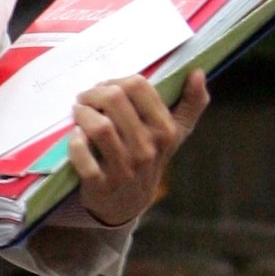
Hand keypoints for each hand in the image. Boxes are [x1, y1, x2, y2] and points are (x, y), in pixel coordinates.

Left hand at [68, 68, 208, 226]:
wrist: (128, 202)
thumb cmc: (148, 157)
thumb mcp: (174, 133)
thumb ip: (190, 104)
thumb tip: (198, 73)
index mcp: (166, 131)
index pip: (138, 85)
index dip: (116, 81)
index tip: (107, 88)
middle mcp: (148, 149)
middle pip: (115, 99)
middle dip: (94, 93)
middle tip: (85, 99)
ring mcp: (125, 168)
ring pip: (100, 126)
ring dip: (82, 114)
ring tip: (78, 113)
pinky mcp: (101, 184)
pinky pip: (83, 155)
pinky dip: (75, 142)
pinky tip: (76, 138)